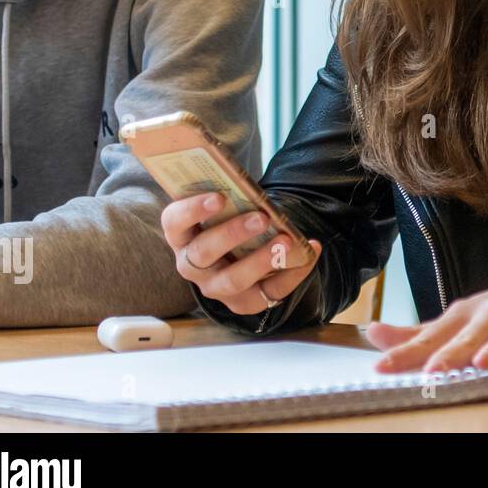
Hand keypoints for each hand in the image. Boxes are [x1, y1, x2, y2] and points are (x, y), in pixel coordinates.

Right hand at [161, 192, 321, 316]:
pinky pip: (270, 291)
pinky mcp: (245, 303)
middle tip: (261, 217)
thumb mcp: (225, 210)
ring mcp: (216, 287)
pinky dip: (295, 271)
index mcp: (182, 236)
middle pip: (204, 252)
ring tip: (286, 240)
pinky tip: (312, 250)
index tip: (219, 197)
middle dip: (233, 233)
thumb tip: (249, 185)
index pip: (174, 222)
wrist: (245, 254)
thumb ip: (231, 200)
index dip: (192, 210)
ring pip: (233, 280)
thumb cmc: (231, 222)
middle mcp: (192, 265)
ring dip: (261, 260)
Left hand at [366, 274, 487, 372]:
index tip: (384, 366)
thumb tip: (375, 334)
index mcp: (464, 316)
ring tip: (481, 362)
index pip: (431, 337)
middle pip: (468, 337)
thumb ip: (418, 334)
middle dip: (450, 353)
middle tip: (433, 369)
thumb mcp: (457, 322)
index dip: (407, 352)